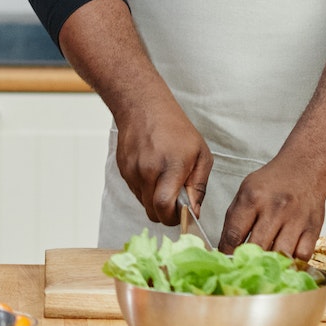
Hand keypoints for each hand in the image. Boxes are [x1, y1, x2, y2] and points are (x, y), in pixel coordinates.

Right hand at [112, 94, 212, 226]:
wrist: (143, 108)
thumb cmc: (176, 129)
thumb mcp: (201, 153)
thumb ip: (198, 185)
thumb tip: (195, 210)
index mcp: (170, 167)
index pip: (164, 206)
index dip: (174, 218)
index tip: (183, 215)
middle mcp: (148, 171)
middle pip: (153, 211)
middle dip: (165, 215)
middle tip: (176, 204)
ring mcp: (132, 171)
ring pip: (143, 203)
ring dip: (155, 202)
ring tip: (165, 182)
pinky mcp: (123, 170)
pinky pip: (136, 191)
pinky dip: (146, 190)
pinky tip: (153, 173)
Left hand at [219, 154, 325, 260]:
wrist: (305, 168)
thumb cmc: (272, 181)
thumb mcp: (246, 190)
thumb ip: (235, 217)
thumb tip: (225, 245)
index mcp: (253, 198)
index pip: (234, 234)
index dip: (227, 252)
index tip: (224, 262)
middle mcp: (275, 209)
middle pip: (257, 247)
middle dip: (247, 261)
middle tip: (243, 269)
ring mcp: (296, 220)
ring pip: (280, 254)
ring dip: (271, 264)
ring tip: (263, 267)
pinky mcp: (313, 228)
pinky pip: (302, 255)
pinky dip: (292, 262)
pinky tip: (285, 259)